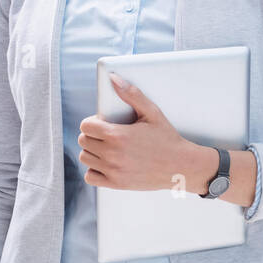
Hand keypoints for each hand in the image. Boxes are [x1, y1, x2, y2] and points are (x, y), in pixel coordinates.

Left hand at [77, 73, 203, 190]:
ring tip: (106, 147)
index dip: (92, 122)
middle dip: (91, 135)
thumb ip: (131, 94)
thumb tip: (113, 79)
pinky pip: (90, 176)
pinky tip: (106, 163)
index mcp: (117, 135)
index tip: (102, 123)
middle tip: (105, 134)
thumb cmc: (166, 138)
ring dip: (92, 151)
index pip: (86, 126)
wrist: (180, 166)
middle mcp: (112, 154)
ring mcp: (113, 170)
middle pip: (83, 141)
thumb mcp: (151, 112)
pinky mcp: (116, 184)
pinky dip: (94, 170)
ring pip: (85, 158)